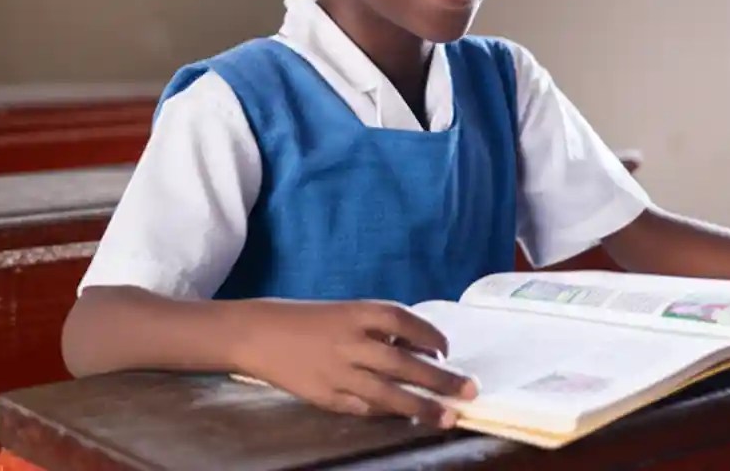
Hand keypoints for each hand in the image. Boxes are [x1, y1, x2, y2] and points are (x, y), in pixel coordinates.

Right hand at [233, 300, 477, 427]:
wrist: (260, 333)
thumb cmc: (313, 320)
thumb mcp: (348, 313)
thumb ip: (381, 330)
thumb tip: (421, 355)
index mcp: (358, 313)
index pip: (405, 322)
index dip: (431, 337)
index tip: (447, 351)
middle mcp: (351, 342)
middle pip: (404, 364)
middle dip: (440, 379)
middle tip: (469, 390)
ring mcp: (338, 372)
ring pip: (388, 394)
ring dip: (422, 407)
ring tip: (448, 417)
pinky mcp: (325, 397)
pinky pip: (364, 408)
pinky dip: (386, 413)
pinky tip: (404, 417)